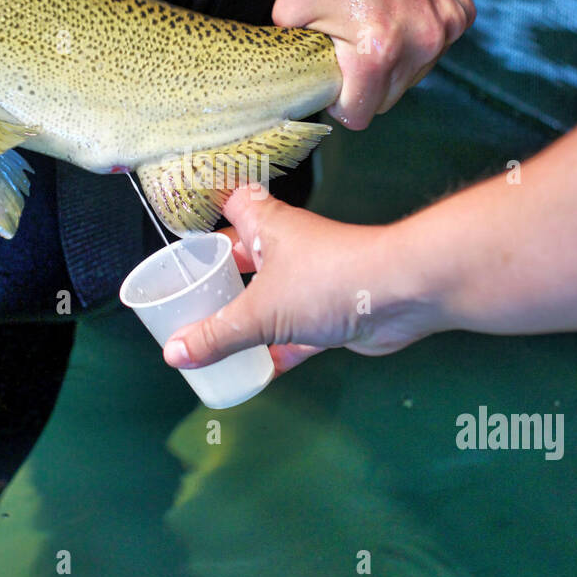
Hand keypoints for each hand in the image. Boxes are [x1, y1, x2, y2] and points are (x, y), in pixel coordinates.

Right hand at [162, 186, 441, 374]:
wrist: (400, 295)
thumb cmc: (328, 280)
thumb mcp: (260, 311)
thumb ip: (216, 335)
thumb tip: (175, 353)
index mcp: (267, 226)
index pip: (232, 202)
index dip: (210, 210)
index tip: (186, 232)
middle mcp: (288, 248)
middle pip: (245, 257)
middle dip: (220, 278)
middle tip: (188, 301)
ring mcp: (311, 281)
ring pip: (269, 299)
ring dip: (247, 319)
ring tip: (211, 340)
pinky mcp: (331, 315)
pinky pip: (294, 335)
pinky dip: (275, 353)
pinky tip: (255, 374)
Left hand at [272, 0, 473, 129]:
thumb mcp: (291, 12)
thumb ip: (298, 59)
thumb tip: (297, 85)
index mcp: (375, 52)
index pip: (359, 115)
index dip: (340, 101)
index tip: (334, 79)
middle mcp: (420, 45)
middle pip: (388, 100)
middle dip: (366, 82)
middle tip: (350, 45)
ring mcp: (446, 30)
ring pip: (413, 77)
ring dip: (393, 62)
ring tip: (374, 21)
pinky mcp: (462, 14)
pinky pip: (435, 50)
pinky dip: (416, 39)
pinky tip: (399, 9)